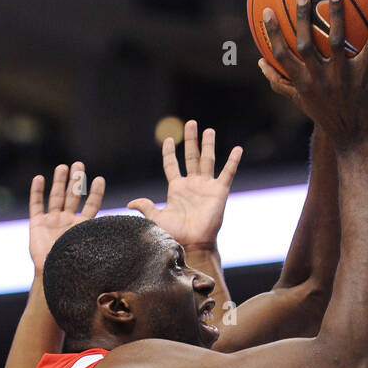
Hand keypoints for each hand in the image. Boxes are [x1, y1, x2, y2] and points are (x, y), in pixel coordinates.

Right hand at [29, 162, 105, 274]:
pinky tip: (39, 178)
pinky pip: (36, 205)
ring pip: (55, 197)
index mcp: (81, 226)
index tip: (99, 179)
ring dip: (59, 182)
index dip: (95, 193)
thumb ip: (101, 230)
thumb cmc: (75, 264)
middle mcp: (67, 221)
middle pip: (72, 196)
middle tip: (79, 164)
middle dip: (76, 180)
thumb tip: (117, 218)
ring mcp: (51, 221)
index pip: (90, 205)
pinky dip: (37, 192)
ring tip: (63, 167)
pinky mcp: (37, 224)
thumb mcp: (91, 244)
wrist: (54, 275)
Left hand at [127, 120, 242, 249]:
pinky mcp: (219, 191)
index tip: (168, 140)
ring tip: (208, 130)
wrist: (193, 243)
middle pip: (191, 156)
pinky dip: (233, 161)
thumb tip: (129, 203)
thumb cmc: (175, 233)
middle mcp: (192, 184)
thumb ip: (145, 207)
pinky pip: (227, 173)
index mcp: (176, 188)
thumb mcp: (157, 218)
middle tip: (191, 123)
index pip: (172, 165)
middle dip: (190, 140)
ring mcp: (206, 186)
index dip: (169, 153)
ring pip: (207, 160)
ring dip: (208, 145)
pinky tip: (237, 149)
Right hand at [259, 0, 367, 148]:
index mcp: (301, 83)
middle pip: (306, 44)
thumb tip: (261, 62)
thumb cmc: (325, 115)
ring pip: (336, 41)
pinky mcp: (362, 78)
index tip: (267, 10)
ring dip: (336, 15)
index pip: (282, 55)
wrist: (353, 137)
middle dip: (302, 18)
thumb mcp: (299, 100)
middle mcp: (318, 79)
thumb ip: (280, 81)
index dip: (273, 33)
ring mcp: (340, 78)